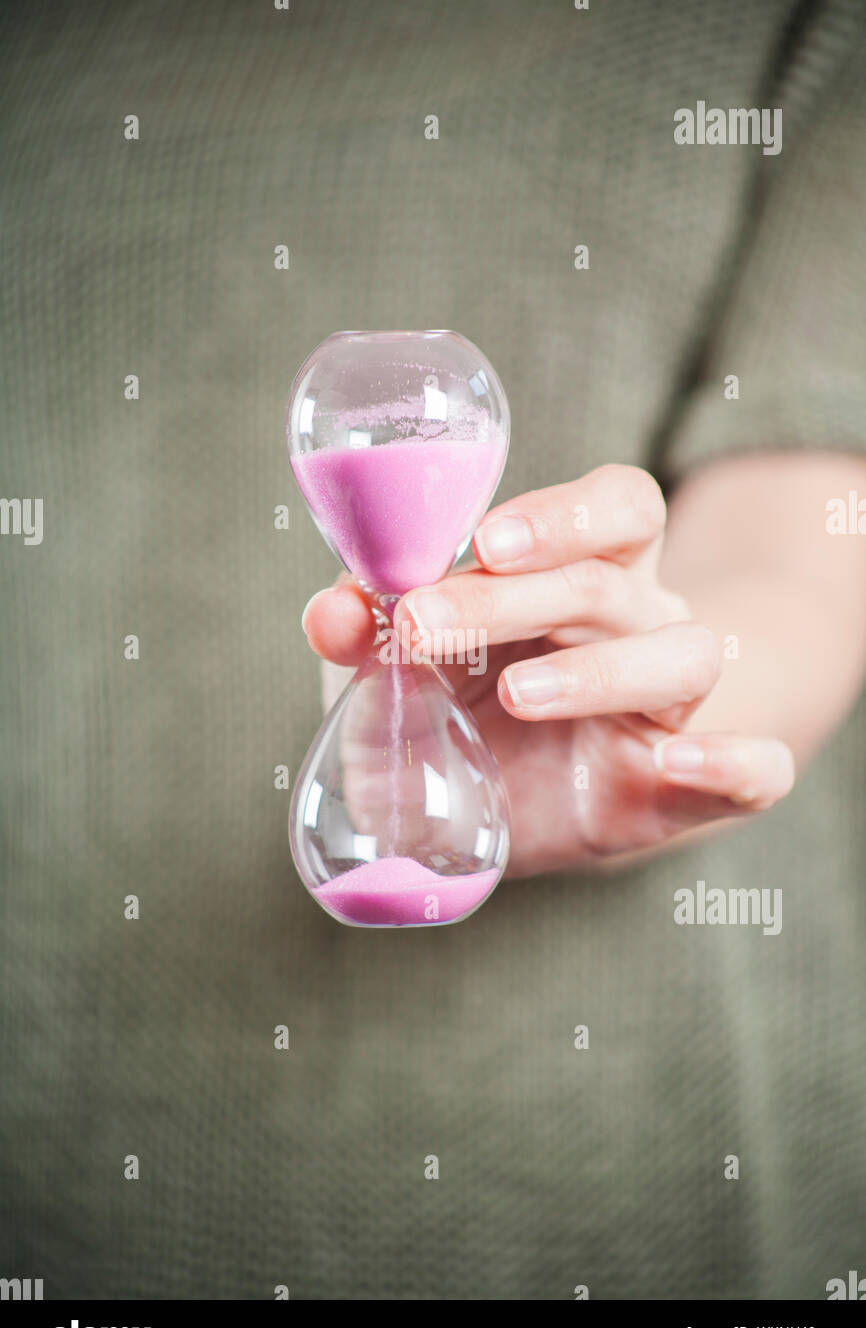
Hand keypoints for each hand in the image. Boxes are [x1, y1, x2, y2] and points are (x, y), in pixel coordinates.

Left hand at [302, 465, 794, 876]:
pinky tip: (677, 763)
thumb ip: (364, 638)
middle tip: (427, 624)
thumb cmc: (454, 716)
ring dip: (600, 670)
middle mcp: (637, 623)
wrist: (503, 814)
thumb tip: (331, 609)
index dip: (563, 513)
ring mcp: (667, 707)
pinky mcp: (684, 789)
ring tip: (518, 694)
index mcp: (580, 575)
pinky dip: (733, 761)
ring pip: (683, 656)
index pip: (615, 507)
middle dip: (520, 597)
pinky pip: (755, 768)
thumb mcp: (396, 676)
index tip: (486, 537)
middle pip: (615, 581)